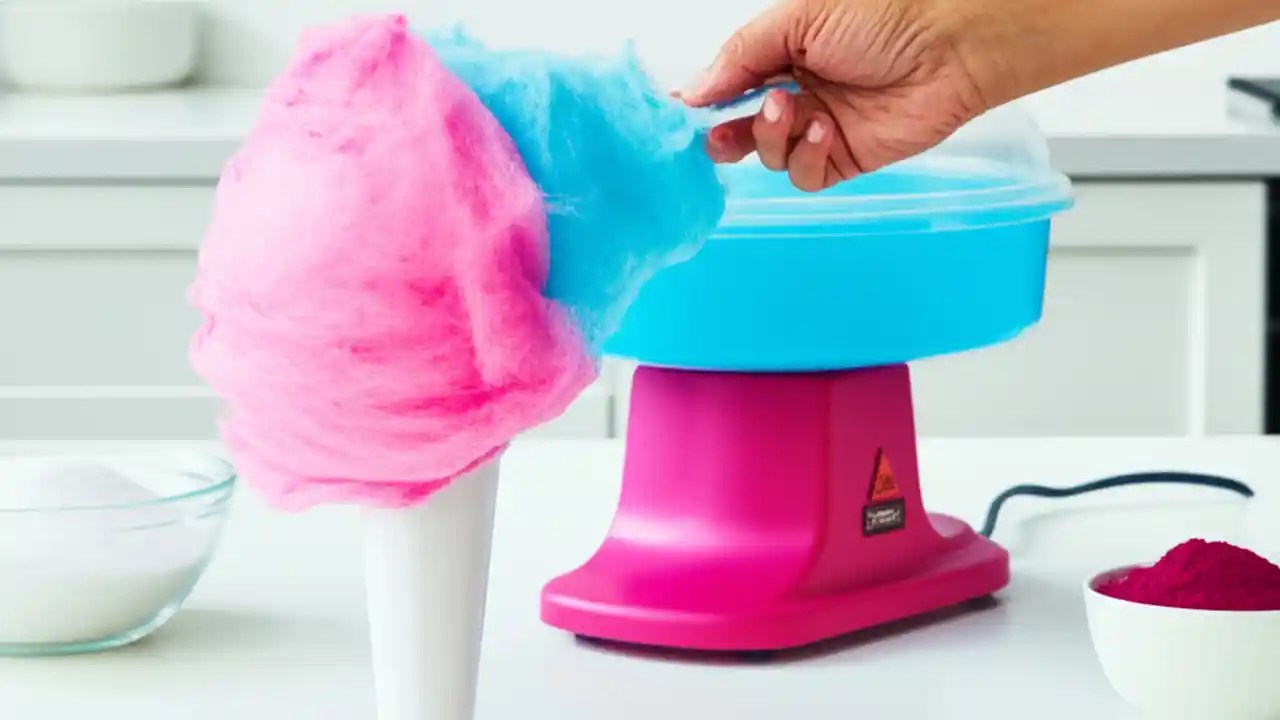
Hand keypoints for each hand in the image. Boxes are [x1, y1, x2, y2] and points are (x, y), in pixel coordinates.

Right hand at [680, 0, 992, 191]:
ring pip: (768, 156)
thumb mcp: (797, 18)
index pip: (728, 84)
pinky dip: (805, 156)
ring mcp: (819, 129)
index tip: (682, 111)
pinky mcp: (845, 158)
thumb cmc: (882, 16)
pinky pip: (804, 175)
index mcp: (781, 54)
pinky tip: (823, 129)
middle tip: (716, 135)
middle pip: (740, 129)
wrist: (950, 45)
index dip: (705, 100)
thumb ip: (740, 56)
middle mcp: (796, 92)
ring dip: (769, 137)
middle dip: (723, 134)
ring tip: (790, 110)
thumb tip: (692, 91)